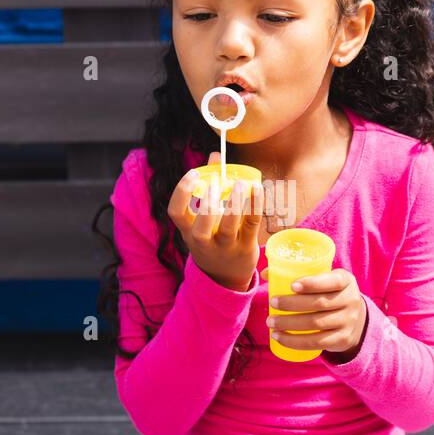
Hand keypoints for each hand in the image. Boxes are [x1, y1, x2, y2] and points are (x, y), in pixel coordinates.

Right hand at [168, 151, 264, 291]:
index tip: (193, 174)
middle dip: (207, 204)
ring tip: (240, 184)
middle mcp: (204, 242)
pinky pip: (251, 225)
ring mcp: (225, 247)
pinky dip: (255, 206)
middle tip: (215, 182)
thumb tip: (216, 156)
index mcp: (188, 231)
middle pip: (201, 228)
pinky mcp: (246, 247)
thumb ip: (209, 186)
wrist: (225, 278)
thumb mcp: (202, 221)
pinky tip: (258, 189)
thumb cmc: (212, 240)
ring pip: (228, 228)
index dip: (182, 192)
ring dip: (234, 205)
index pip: (175, 213)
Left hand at [262, 266, 367, 361]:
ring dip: (289, 324)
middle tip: (272, 302)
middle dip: (292, 304)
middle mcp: (351, 300)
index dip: (312, 283)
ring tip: (271, 322)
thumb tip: (266, 273)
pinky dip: (295, 342)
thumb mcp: (324, 280)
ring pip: (316, 324)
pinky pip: (316, 343)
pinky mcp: (342, 340)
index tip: (291, 286)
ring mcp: (348, 322)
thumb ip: (298, 274)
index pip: (331, 281)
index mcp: (345, 281)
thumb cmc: (330, 294)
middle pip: (319, 303)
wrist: (356, 320)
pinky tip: (280, 338)